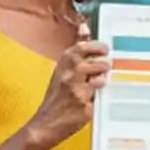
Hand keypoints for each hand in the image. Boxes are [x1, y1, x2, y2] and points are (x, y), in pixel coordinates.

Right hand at [24, 24, 108, 149]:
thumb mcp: (62, 69)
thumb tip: (85, 24)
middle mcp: (69, 75)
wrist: (44, 124)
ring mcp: (77, 91)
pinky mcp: (85, 107)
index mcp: (63, 64)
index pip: (82, 47)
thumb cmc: (55, 96)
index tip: (104, 50)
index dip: (96, 46)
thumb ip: (76, 49)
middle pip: (96, 62)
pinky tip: (93, 99)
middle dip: (103, 64)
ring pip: (100, 79)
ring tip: (97, 84)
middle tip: (104, 67)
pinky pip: (100, 97)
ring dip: (103, 81)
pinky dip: (100, 97)